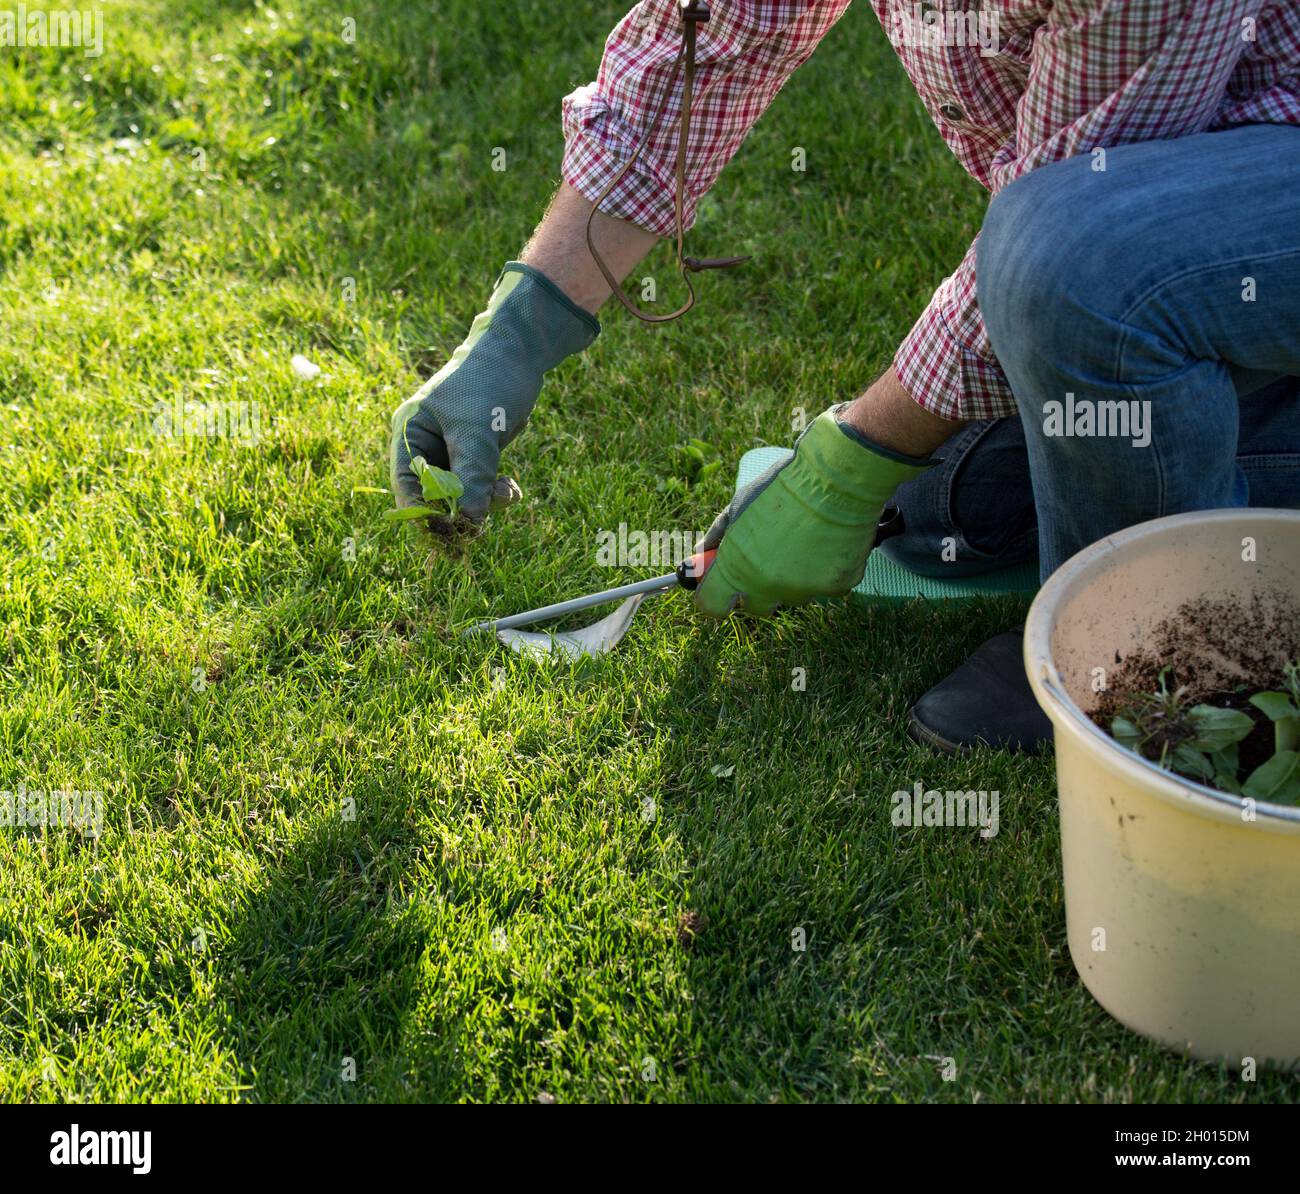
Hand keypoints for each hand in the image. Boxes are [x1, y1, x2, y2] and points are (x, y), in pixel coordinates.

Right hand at [388, 262, 598, 523]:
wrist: (521, 355)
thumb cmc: (489, 382)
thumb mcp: (477, 431)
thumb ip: (471, 475)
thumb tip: (469, 521)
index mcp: (411, 432)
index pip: (406, 484)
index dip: (423, 512)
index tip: (446, 532)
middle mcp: (427, 445)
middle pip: (433, 495)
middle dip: (458, 510)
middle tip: (480, 531)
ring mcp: (452, 451)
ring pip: (461, 495)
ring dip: (483, 503)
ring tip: (508, 494)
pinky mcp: (476, 454)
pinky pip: (480, 486)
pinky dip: (495, 493)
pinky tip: (513, 489)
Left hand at [695, 406, 932, 615]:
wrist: (836, 477)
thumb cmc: (783, 486)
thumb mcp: (739, 506)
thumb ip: (717, 537)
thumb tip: (700, 557)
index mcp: (738, 568)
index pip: (713, 605)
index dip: (715, 594)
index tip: (720, 585)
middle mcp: (769, 586)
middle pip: (755, 606)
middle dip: (755, 587)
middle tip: (767, 557)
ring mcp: (804, 589)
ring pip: (791, 595)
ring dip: (791, 578)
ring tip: (802, 540)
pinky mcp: (837, 587)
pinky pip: (824, 587)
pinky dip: (823, 571)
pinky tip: (825, 542)